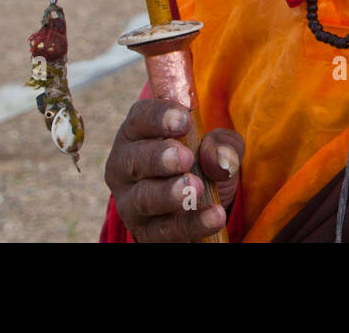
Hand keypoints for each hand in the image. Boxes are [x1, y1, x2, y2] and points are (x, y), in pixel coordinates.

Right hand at [105, 98, 243, 241]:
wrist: (198, 206)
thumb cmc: (200, 161)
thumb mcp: (216, 146)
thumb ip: (222, 144)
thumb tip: (221, 158)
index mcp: (138, 132)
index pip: (141, 118)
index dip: (160, 117)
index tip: (184, 119)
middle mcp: (125, 165)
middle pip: (134, 159)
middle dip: (159, 157)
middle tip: (184, 157)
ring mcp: (130, 201)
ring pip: (143, 198)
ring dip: (169, 193)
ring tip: (194, 187)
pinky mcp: (145, 231)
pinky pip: (165, 230)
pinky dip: (192, 224)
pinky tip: (215, 216)